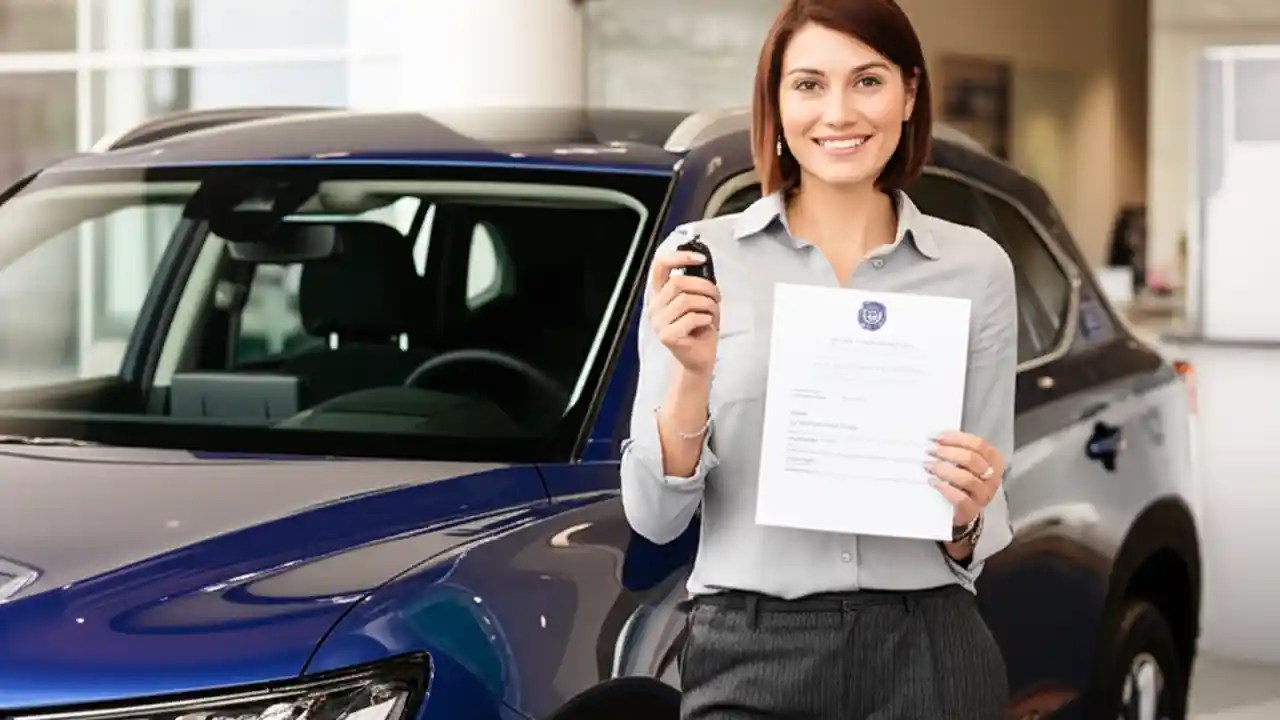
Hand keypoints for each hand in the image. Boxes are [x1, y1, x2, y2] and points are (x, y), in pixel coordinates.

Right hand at [647, 249, 720, 374]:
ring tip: (711, 314)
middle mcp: (655, 307)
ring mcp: (658, 322)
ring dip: (708, 304)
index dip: (679, 257)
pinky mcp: (667, 336)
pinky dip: (706, 319)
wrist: (699, 357)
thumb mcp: (699, 300)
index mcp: (660, 294)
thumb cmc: (700, 328)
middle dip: (704, 287)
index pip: (659, 266)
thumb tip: (702, 265)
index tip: (699, 258)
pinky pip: (691, 318)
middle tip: (716, 296)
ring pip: (687, 300)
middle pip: (678, 282)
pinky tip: (706, 325)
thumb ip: (695, 284)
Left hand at [926, 431, 1004, 527]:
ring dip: (944, 470)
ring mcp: (983, 495)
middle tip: (929, 450)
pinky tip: (933, 482)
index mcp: (994, 461)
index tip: (935, 436)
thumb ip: (956, 449)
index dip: (955, 438)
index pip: (978, 444)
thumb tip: (935, 438)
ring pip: (966, 479)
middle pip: (971, 459)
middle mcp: (992, 477)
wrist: (962, 509)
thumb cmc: (962, 481)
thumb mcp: (965, 463)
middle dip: (947, 452)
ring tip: (928, 466)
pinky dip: (945, 488)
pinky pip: (960, 498)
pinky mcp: (971, 510)